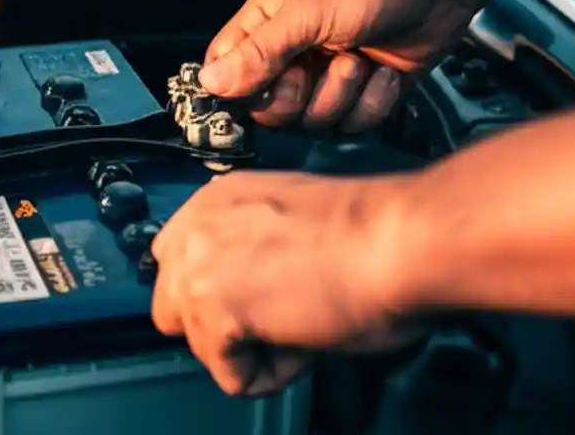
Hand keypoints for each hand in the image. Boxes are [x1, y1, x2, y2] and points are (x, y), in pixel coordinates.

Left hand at [150, 170, 424, 395]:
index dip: (219, 292)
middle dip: (219, 325)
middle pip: (172, 305)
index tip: (257, 300)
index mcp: (218, 199)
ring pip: (199, 344)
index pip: (177, 260)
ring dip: (249, 349)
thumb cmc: (374, 232)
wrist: (402, 239)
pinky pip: (229, 375)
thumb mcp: (288, 224)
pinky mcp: (214, 308)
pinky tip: (305, 340)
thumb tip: (246, 289)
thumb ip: (250, 247)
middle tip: (278, 320)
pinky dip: (271, 374)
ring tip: (301, 325)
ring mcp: (200, 267)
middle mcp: (199, 225)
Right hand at [201, 0, 479, 131]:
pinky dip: (374, 102)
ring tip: (361, 60)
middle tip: (318, 67)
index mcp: (267, 23)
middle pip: (269, 109)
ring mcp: (329, 75)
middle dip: (298, 98)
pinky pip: (354, 124)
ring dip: (342, 97)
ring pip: (313, 122)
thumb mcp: (308, 12)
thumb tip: (211, 81)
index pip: (226, 71)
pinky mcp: (366, 92)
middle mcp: (294, 52)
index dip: (236, 90)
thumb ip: (259, 51)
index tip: (260, 90)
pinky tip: (387, 71)